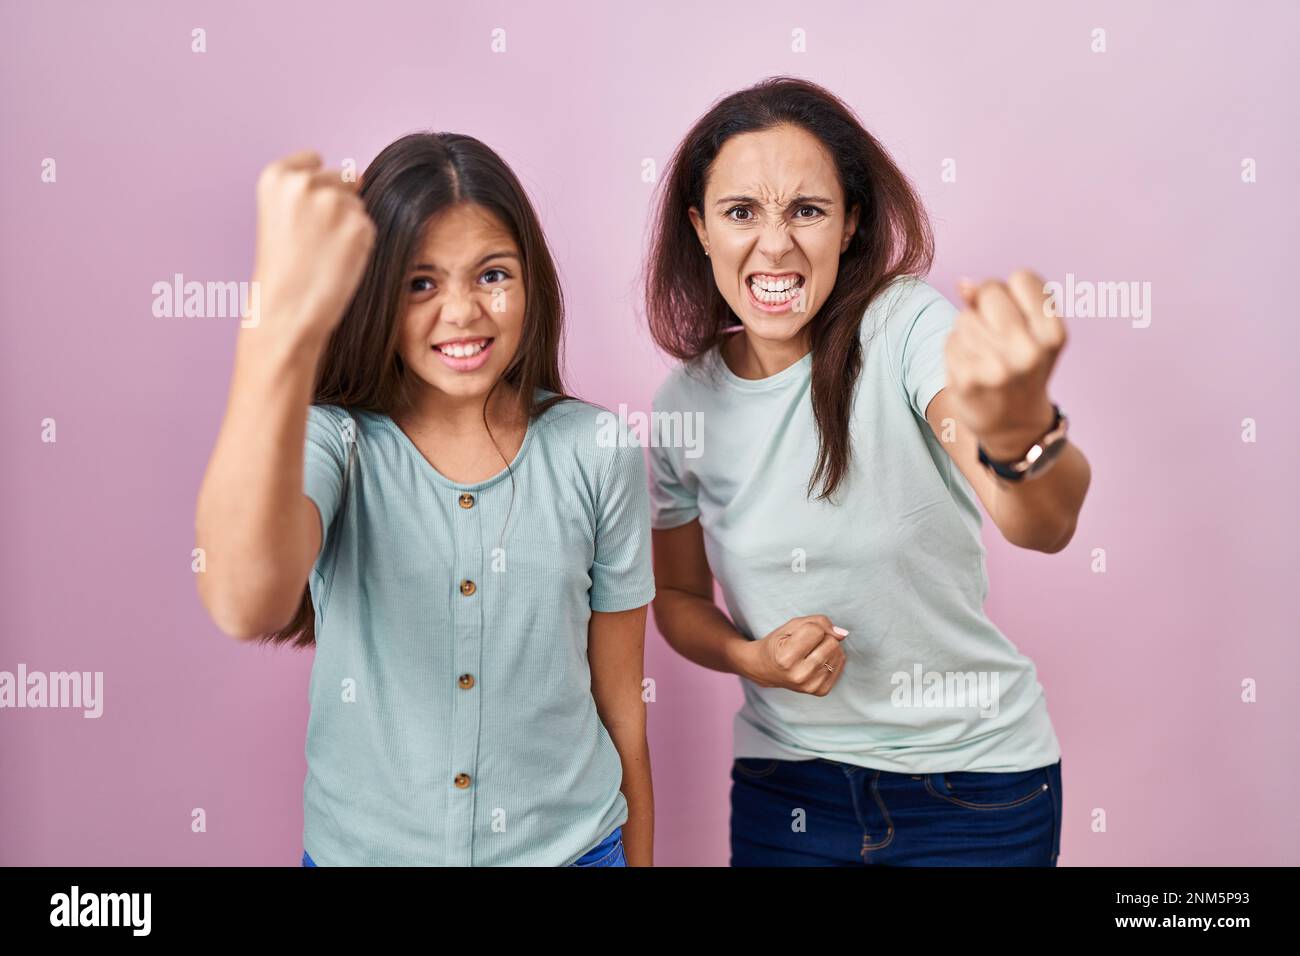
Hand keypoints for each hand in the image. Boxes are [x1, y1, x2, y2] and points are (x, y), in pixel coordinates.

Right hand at [249, 150, 375, 341]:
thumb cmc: (284, 267)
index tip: (300, 218)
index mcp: (277, 176)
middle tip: (312, 242)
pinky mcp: (359, 227)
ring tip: (323, 253)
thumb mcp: (282, 214)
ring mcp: (334, 204)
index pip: (313, 160)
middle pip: (341, 179)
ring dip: (348, 227)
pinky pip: (368, 227)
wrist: (286, 309)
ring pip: (357, 204)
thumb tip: (359, 175)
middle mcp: (304, 183)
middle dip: (333, 207)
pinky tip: (338, 261)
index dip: (313, 190)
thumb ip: (311, 189)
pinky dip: (360, 245)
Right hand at [739, 615, 848, 695]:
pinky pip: (840, 665)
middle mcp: (799, 675)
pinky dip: (831, 659)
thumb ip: (818, 622)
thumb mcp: (791, 626)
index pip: (817, 631)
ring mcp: (811, 686)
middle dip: (823, 637)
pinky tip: (817, 661)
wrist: (767, 669)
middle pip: (832, 643)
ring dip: (828, 648)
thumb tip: (842, 634)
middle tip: (807, 643)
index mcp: (786, 658)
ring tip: (811, 652)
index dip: (810, 627)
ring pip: (838, 654)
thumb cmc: (778, 644)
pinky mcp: (821, 691)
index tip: (799, 635)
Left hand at [946, 269, 1067, 459]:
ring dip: (970, 330)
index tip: (1017, 312)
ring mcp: (996, 368)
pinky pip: (950, 339)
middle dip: (987, 305)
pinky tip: (973, 368)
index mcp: (1053, 335)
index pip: (1022, 277)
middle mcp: (1028, 351)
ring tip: (987, 356)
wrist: (1016, 427)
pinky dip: (956, 350)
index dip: (1013, 290)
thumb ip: (1007, 299)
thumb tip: (963, 285)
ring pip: (966, 316)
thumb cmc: (1024, 369)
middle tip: (998, 335)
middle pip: (990, 291)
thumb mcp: (1035, 333)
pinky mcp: (967, 380)